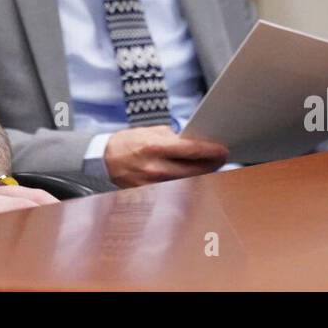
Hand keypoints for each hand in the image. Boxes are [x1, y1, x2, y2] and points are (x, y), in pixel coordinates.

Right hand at [103, 125, 229, 187]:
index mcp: (156, 147)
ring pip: (187, 183)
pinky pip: (175, 191)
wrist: (104, 160)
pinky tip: (192, 180)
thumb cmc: (129, 143)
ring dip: (200, 176)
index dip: (211, 151)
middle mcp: (156, 168)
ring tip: (208, 168)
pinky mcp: (150, 195)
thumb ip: (173, 138)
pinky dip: (185, 185)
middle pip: (194, 171)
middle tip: (220, 160)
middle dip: (211, 165)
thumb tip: (194, 142)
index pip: (191, 150)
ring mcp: (153, 184)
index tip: (223, 151)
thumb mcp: (150, 132)